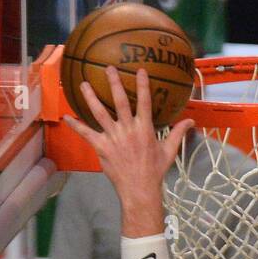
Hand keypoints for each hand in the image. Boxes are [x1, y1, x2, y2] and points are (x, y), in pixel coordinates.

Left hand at [63, 66, 193, 233]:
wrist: (139, 190)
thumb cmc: (155, 171)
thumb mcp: (169, 152)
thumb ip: (177, 134)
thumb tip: (191, 121)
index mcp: (144, 129)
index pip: (145, 102)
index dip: (143, 85)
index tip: (140, 70)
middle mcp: (128, 130)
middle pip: (119, 102)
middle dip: (114, 83)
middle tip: (108, 68)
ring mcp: (113, 137)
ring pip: (99, 113)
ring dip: (91, 97)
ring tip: (84, 84)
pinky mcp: (101, 147)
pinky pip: (86, 134)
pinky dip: (75, 125)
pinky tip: (66, 117)